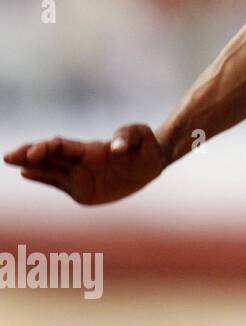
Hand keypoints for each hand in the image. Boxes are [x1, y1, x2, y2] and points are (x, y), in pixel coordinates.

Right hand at [3, 123, 165, 205]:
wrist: (152, 163)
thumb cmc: (146, 146)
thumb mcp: (142, 136)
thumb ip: (128, 136)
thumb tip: (116, 148)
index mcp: (93, 149)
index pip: (64, 147)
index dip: (48, 148)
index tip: (33, 153)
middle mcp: (81, 161)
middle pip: (50, 155)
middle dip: (30, 154)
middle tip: (9, 155)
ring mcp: (79, 174)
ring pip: (49, 168)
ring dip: (30, 164)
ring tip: (10, 159)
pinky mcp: (82, 189)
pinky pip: (58, 182)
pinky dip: (42, 177)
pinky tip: (25, 173)